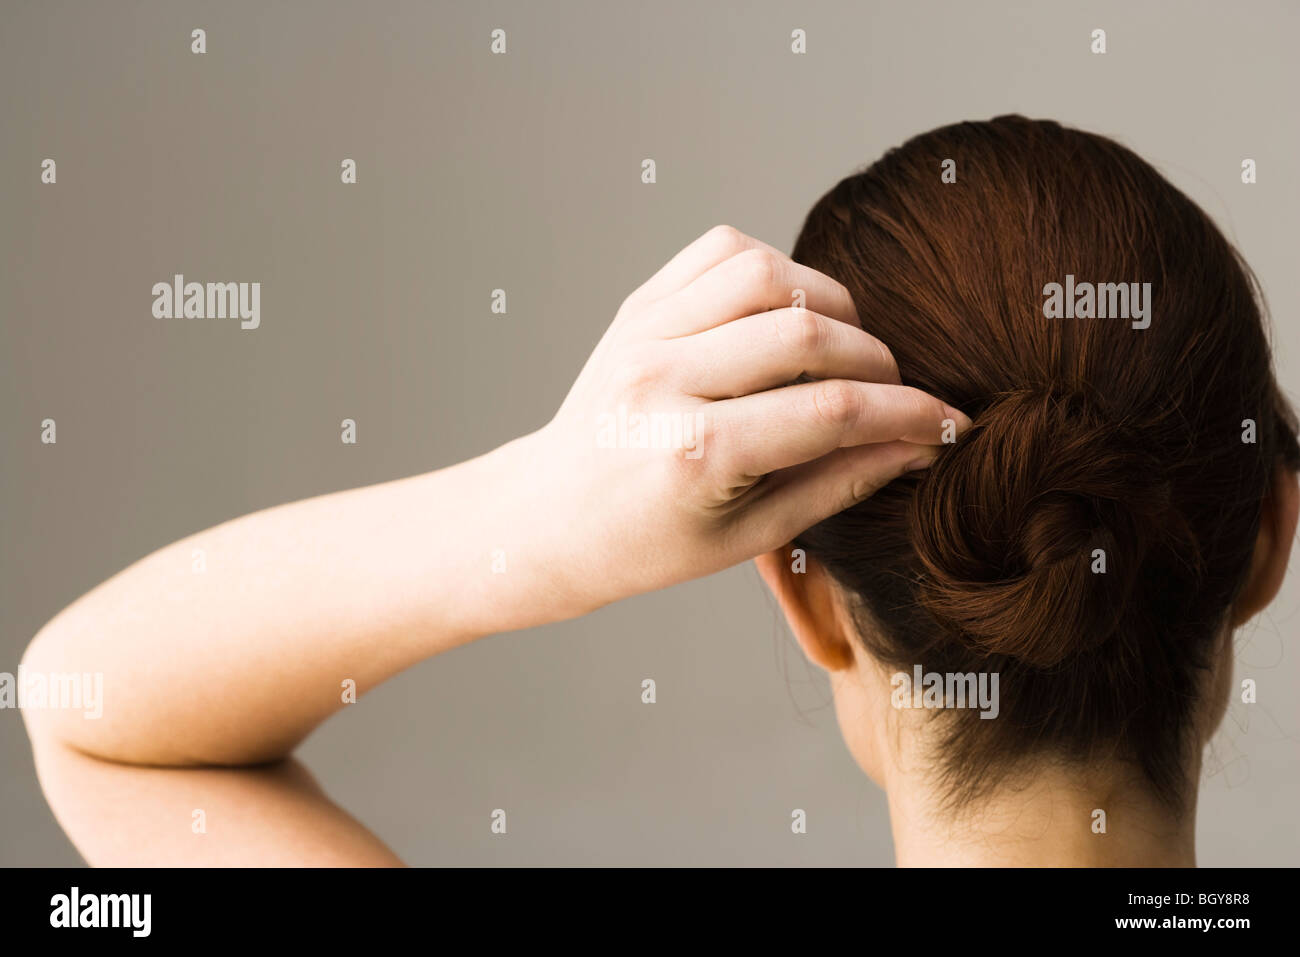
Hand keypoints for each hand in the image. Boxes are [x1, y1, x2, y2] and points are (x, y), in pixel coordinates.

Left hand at [527, 225, 970, 612]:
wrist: (547, 517)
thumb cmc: (646, 543)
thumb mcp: (748, 537)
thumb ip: (837, 483)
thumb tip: (919, 443)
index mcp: (692, 453)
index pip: (830, 414)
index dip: (907, 415)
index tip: (950, 423)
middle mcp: (663, 381)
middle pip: (806, 333)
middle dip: (876, 360)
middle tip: (892, 392)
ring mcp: (643, 334)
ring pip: (767, 272)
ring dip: (828, 304)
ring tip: (841, 349)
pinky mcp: (635, 307)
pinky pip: (720, 250)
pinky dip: (772, 269)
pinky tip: (786, 312)